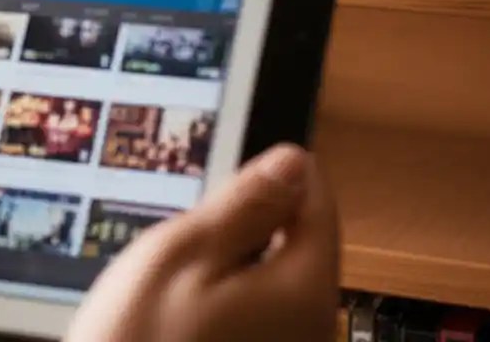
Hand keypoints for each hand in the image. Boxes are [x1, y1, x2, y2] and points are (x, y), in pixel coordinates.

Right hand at [66, 143, 339, 341]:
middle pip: (296, 244)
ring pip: (271, 283)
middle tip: (184, 246)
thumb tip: (292, 164)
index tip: (234, 179)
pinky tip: (179, 324)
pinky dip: (221, 310)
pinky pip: (255, 320)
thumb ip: (246, 205)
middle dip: (243, 233)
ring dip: (227, 274)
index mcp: (304, 288)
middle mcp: (314, 327)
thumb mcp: (183, 253)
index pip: (317, 200)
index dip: (274, 176)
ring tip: (172, 293)